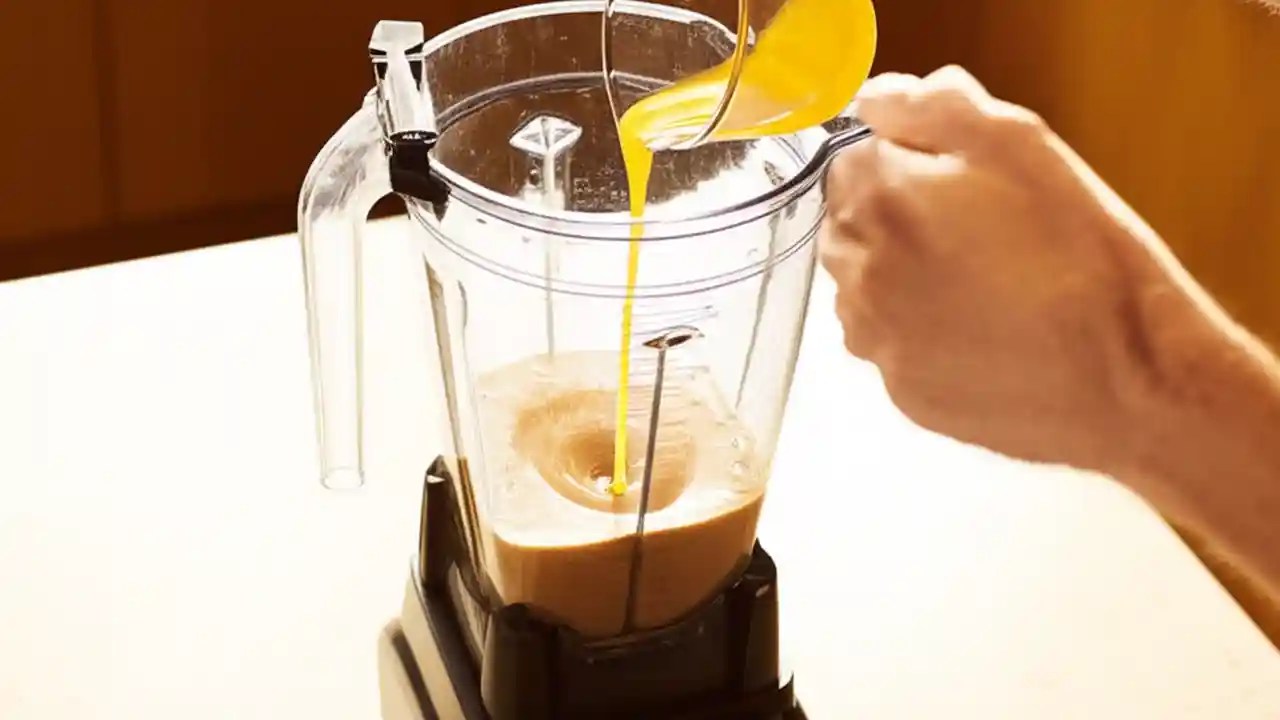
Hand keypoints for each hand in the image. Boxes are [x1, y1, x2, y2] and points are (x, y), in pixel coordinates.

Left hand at [819, 66, 1222, 473]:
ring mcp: (876, 337)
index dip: (903, 165)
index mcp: (882, 199)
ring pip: (862, 291)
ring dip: (900, 280)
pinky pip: (892, 347)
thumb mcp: (1022, 143)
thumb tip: (878, 103)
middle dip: (893, 222)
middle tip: (973, 234)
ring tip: (980, 286)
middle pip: (849, 227)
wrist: (1125, 375)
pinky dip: (920, 335)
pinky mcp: (899, 390)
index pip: (850, 162)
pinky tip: (982, 332)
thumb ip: (935, 107)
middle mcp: (860, 271)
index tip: (952, 182)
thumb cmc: (1082, 255)